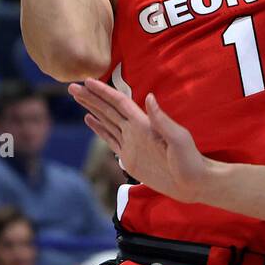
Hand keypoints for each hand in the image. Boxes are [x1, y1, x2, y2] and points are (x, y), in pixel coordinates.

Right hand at [68, 77, 212, 204]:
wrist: (192, 182)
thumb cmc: (189, 160)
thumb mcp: (178, 139)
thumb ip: (162, 120)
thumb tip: (150, 97)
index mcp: (144, 123)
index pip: (119, 103)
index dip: (103, 92)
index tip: (87, 81)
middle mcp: (135, 129)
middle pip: (108, 109)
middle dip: (90, 97)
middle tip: (71, 86)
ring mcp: (130, 142)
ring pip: (106, 121)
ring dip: (91, 108)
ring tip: (77, 97)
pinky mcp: (128, 157)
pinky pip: (109, 139)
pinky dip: (98, 128)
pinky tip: (88, 120)